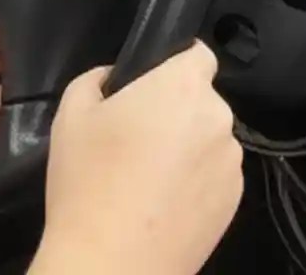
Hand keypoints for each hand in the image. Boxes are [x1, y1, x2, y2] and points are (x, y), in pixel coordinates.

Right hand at [30, 42, 241, 274]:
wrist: (113, 264)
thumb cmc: (88, 184)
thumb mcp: (71, 114)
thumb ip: (96, 78)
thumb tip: (115, 78)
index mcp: (183, 87)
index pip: (199, 52)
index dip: (174, 62)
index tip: (150, 84)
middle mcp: (218, 119)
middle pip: (201, 100)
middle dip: (174, 111)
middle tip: (133, 137)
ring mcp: (231, 163)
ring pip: (208, 140)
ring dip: (186, 147)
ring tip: (144, 177)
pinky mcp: (235, 201)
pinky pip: (214, 175)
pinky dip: (194, 182)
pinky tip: (160, 202)